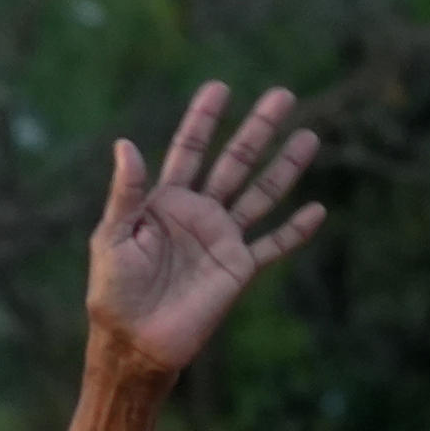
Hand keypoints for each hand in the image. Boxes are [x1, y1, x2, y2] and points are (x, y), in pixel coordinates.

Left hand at [85, 83, 324, 379]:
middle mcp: (199, 214)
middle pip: (234, 162)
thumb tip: (125, 143)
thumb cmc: (113, 293)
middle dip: (257, 129)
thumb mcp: (112, 238)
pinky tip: (317, 210)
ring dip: (285, 167)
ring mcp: (222, 239)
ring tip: (309, 137)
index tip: (219, 87)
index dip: (203, 120)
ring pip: (260, 194)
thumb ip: (125, 193)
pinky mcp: (239, 269)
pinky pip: (273, 246)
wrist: (134, 342)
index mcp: (164, 203)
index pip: (189, 151)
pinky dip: (295, 231)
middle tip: (283, 94)